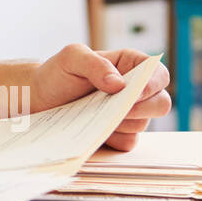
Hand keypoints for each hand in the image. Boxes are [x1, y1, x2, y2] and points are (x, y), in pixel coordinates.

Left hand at [29, 44, 170, 150]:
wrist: (40, 99)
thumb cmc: (58, 74)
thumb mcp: (71, 58)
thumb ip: (95, 64)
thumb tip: (118, 84)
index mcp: (131, 65)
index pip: (159, 74)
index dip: (153, 84)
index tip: (132, 92)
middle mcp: (136, 90)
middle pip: (161, 104)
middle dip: (140, 109)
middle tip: (112, 109)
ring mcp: (130, 114)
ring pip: (143, 125)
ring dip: (119, 122)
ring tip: (91, 113)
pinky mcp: (120, 134)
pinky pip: (128, 142)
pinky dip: (111, 138)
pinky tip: (91, 128)